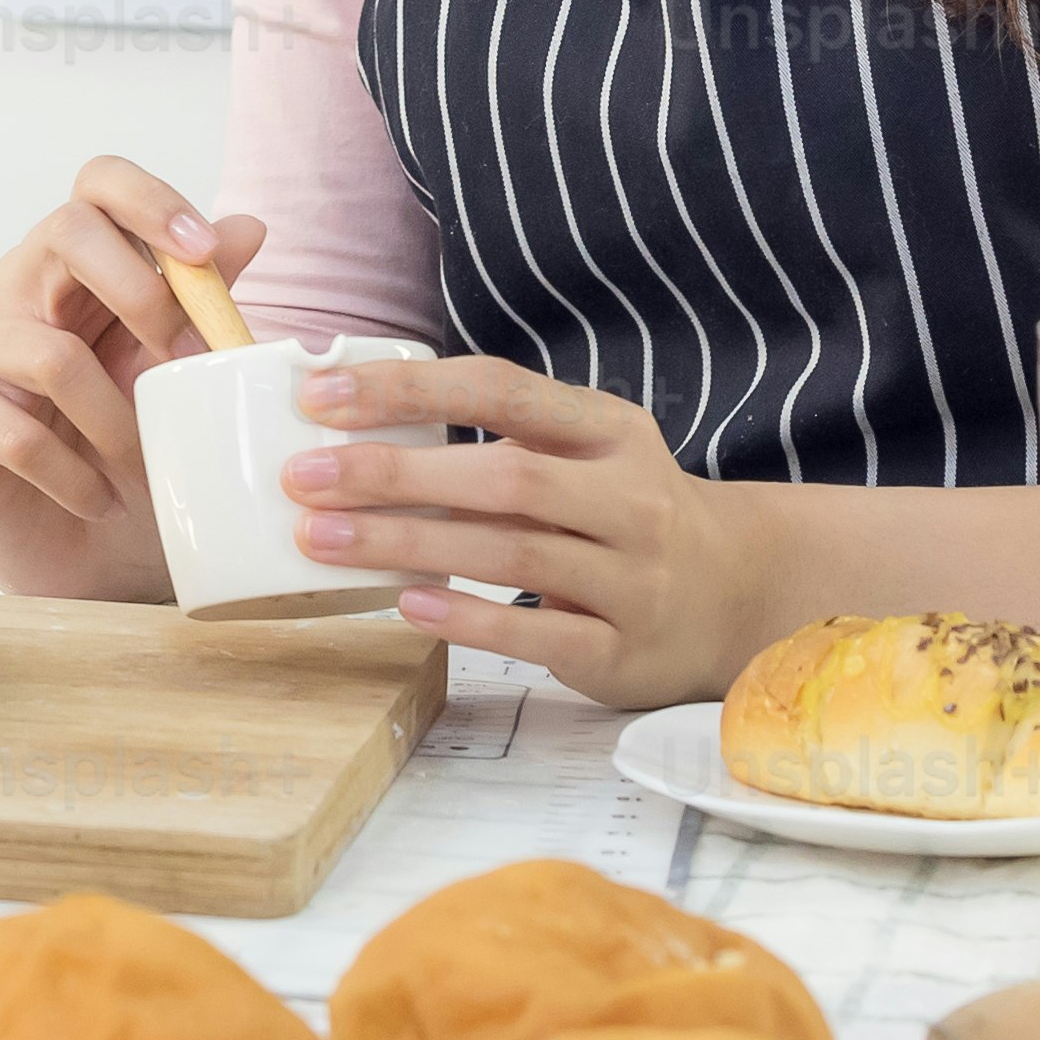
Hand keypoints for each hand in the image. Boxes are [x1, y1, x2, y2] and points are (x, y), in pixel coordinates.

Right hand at [0, 157, 254, 599]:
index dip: (148, 200)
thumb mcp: (181, 379)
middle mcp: (22, 291)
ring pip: (47, 352)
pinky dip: (72, 476)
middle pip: (64, 230)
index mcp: (82, 269)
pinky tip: (99, 501)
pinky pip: (13, 433)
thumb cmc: (131, 455)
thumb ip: (203, 303)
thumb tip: (247, 225)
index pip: (97, 186)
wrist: (90, 554)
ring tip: (145, 466)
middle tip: (189, 361)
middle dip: (142, 294)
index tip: (202, 252)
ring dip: (115, 420)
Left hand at [284, 349, 785, 708]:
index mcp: (611, 431)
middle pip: (505, 477)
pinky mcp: (623, 650)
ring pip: (513, 556)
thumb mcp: (585, 455)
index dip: (410, 389)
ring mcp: (634, 579)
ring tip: (322, 540)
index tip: (321, 396)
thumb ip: (499, 439)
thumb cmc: (621, 513)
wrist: (735, 593)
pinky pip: (537, 635)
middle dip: (395, 473)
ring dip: (408, 544)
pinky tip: (405, 603)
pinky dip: (468, 619)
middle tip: (304, 477)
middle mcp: (630, 499)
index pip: (503, 389)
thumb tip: (355, 429)